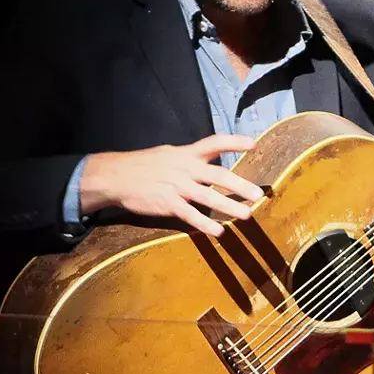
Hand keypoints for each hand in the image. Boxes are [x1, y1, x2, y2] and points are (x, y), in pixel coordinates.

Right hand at [77, 134, 265, 236]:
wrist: (115, 176)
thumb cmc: (142, 165)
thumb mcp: (167, 154)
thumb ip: (188, 159)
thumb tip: (206, 162)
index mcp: (185, 153)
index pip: (213, 143)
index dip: (234, 142)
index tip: (253, 144)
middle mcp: (184, 168)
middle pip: (217, 174)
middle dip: (239, 185)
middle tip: (258, 194)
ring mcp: (176, 186)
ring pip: (207, 196)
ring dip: (228, 206)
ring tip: (246, 215)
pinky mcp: (167, 203)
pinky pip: (190, 215)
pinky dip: (205, 224)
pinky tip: (218, 231)